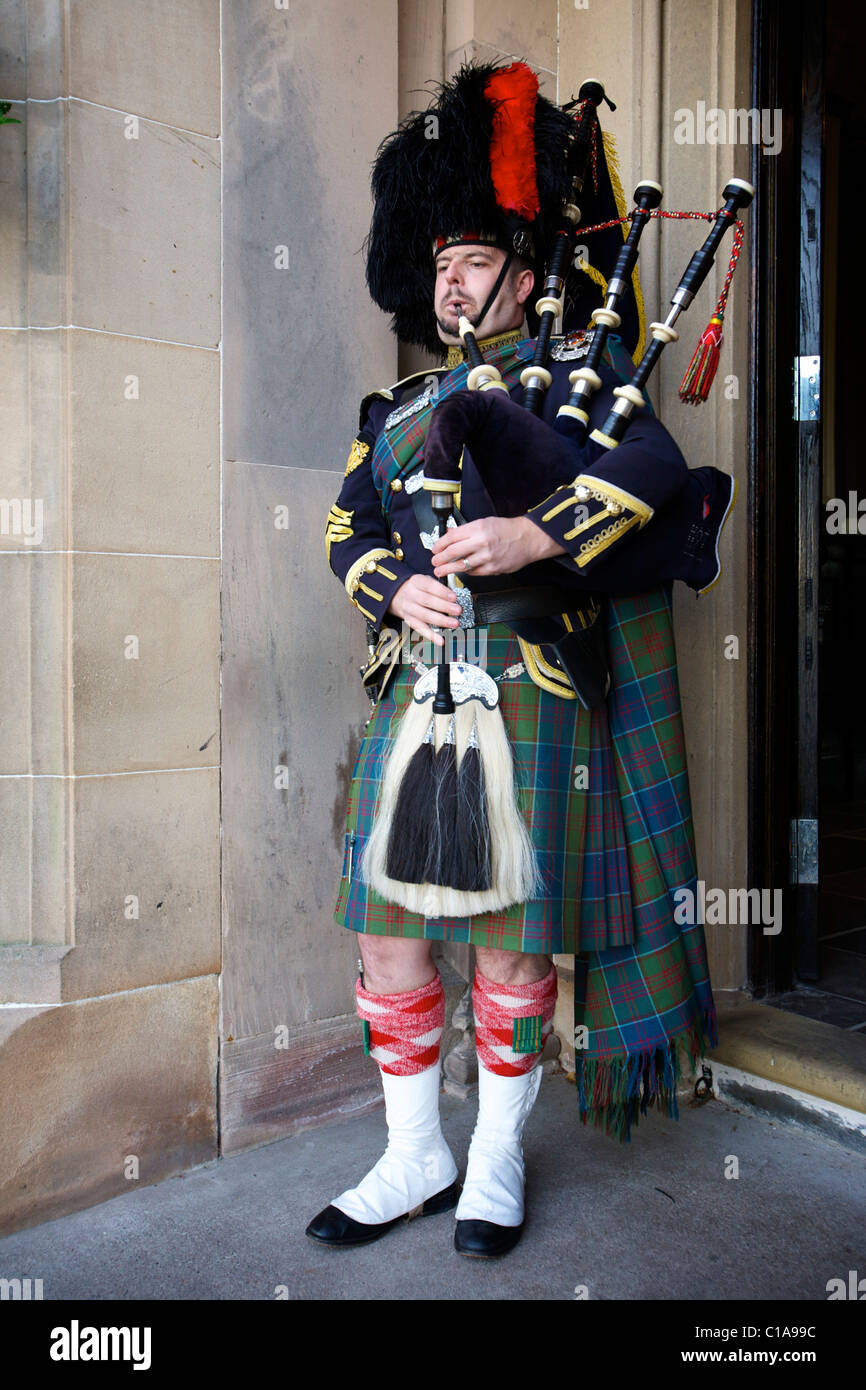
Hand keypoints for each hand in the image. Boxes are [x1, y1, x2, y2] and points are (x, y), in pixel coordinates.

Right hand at [387, 574, 461, 646]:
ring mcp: (408, 609)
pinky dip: (431, 636)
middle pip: (427, 601)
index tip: (454, 597)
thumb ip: (438, 587)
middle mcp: (410, 595)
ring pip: (425, 616)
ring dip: (441, 621)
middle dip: (445, 607)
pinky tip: (440, 640)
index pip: (429, 586)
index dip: (442, 591)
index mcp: (416, 582)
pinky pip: (420, 629)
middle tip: (458, 610)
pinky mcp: (409, 621)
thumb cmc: (418, 588)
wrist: (397, 595)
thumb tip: (455, 597)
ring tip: (454, 623)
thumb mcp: (425, 580)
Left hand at [431, 515, 564, 576]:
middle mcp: (481, 542)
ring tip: (441, 571)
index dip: (439, 544)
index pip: (451, 537)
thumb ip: (467, 530)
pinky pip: (474, 572)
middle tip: (434, 562)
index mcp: (478, 528)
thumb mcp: (485, 522)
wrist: (528, 539)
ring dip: (448, 569)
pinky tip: (461, 570)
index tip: (435, 549)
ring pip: (461, 565)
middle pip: (453, 552)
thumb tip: (450, 534)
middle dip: (440, 559)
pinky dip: (466, 571)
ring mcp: (487, 557)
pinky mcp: (493, 568)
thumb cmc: (507, 530)